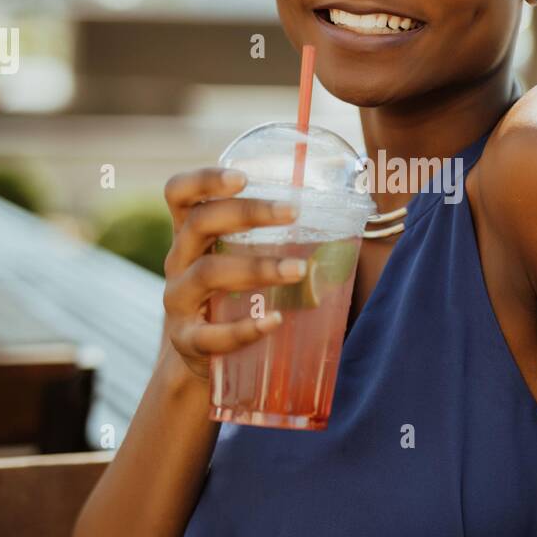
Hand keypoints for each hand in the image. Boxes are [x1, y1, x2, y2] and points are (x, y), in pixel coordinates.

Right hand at [162, 167, 305, 379]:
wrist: (207, 360)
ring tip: (298, 270)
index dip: (205, 179)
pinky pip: (211, 335)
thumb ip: (279, 238)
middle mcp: (178, 261)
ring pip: (209, 273)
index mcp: (191, 234)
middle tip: (293, 212)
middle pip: (200, 223)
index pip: (180, 193)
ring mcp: (178, 301)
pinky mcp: (186, 340)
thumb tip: (358, 213)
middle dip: (247, 213)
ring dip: (257, 267)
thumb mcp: (242, 260)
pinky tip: (275, 322)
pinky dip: (244, 328)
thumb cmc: (237, 297)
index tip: (243, 176)